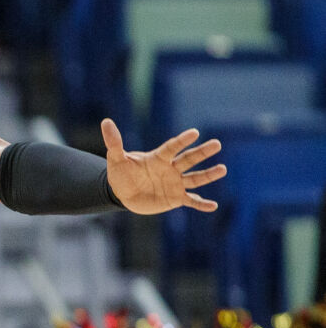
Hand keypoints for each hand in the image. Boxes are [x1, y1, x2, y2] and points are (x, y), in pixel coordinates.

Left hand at [99, 120, 224, 213]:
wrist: (123, 194)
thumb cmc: (121, 173)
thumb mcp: (115, 159)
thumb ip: (114, 142)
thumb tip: (106, 121)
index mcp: (158, 158)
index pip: (172, 148)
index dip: (182, 141)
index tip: (195, 133)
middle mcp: (171, 169)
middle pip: (189, 159)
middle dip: (202, 152)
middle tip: (217, 144)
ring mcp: (175, 183)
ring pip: (195, 179)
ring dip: (208, 175)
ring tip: (222, 169)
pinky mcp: (175, 198)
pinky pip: (190, 201)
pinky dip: (201, 204)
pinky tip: (212, 206)